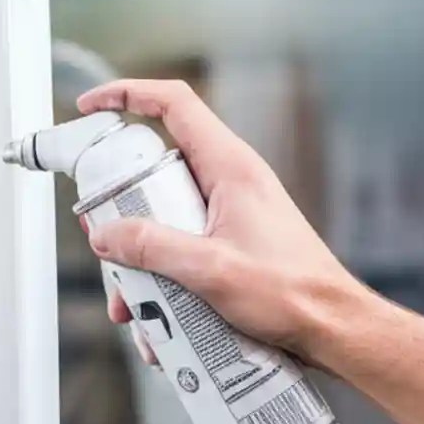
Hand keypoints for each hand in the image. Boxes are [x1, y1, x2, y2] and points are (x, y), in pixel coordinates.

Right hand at [76, 79, 368, 367]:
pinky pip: (177, 249)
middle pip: (153, 170)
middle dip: (118, 207)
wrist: (333, 328)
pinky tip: (157, 322)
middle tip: (99, 232)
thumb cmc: (293, 294)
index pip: (173, 104)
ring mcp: (226, 213)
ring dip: (137, 260)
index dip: (127, 94)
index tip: (91, 107)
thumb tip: (105, 234)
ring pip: (160, 217)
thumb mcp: (210, 269)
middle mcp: (227, 183)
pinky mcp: (225, 243)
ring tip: (130, 301)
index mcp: (229, 167)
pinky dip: (159, 281)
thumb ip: (151, 247)